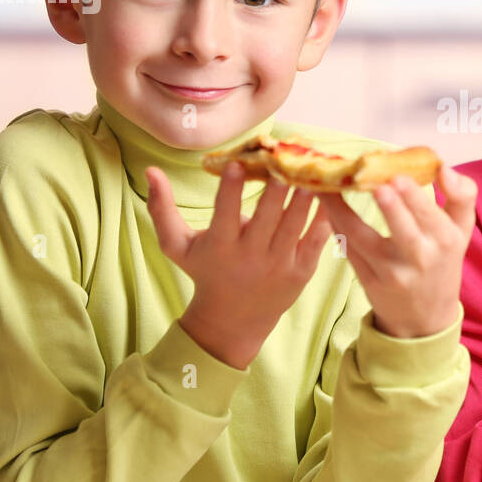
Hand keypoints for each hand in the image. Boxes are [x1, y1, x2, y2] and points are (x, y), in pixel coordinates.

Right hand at [146, 162, 334, 368]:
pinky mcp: (301, 272)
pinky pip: (315, 241)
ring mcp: (278, 265)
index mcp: (219, 246)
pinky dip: (323, 218)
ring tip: (311, 171)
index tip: (237, 163)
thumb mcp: (176, 245)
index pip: (225, 214)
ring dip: (303, 198)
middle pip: (265, 218)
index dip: (230, 190)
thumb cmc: (204, 271)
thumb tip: (151, 170)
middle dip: (275, 189)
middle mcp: (249, 257)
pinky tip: (330, 194)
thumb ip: (162, 208)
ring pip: (293, 225)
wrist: (232, 321)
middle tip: (284, 160)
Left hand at [313, 165, 476, 338]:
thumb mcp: (461, 232)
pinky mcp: (368, 282)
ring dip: (342, 211)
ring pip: (363, 239)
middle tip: (376, 185)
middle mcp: (420, 259)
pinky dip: (336, 226)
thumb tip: (443, 168)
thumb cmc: (442, 262)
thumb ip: (462, 196)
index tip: (399, 177)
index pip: (432, 218)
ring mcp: (392, 273)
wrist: (424, 319)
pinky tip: (326, 205)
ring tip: (326, 187)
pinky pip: (349, 249)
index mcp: (446, 242)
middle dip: (391, 209)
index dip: (416, 199)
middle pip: (405, 233)